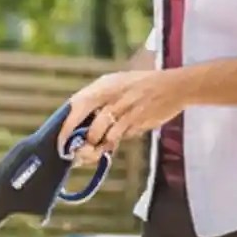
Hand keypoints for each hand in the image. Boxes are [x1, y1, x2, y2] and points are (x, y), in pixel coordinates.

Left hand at [59, 70, 190, 165]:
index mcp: (104, 84)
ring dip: (96, 144)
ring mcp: (123, 107)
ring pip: (99, 132)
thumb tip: (81, 126)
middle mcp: (111, 94)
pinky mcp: (135, 119)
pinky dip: (114, 143)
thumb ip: (101, 102)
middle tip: (73, 152)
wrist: (175, 86)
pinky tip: (117, 142)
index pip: (76, 104)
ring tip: (98, 148)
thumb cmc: (144, 88)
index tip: (60, 140)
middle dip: (75, 138)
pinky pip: (117, 137)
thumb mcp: (119, 86)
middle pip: (83, 118)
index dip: (66, 124)